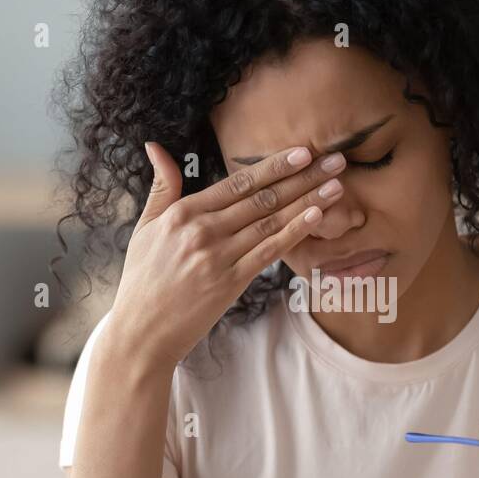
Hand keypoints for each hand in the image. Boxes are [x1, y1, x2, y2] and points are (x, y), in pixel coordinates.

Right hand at [106, 141, 347, 366]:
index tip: (304, 152)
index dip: (275, 165)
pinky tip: (316, 216)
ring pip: (271, 222)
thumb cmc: (143, 279)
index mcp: (184, 212)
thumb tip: (156, 146)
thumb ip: (161, 187)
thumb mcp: (145, 227)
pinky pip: (268, 252)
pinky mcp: (230, 283)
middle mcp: (203, 230)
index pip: (239, 182)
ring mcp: (218, 257)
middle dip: (303, 177)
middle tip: (335, 160)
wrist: (141, 331)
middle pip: (262, 197)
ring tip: (337, 185)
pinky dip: (293, 232)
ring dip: (308, 201)